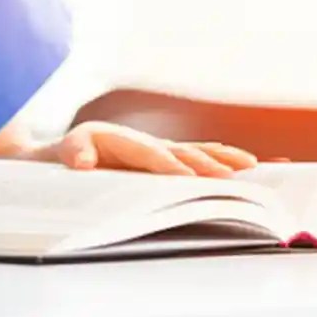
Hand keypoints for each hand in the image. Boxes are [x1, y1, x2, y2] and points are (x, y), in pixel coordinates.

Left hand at [44, 121, 258, 176]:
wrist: (67, 151)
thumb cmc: (69, 153)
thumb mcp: (65, 151)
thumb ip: (74, 153)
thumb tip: (83, 162)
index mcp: (123, 140)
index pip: (150, 154)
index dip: (169, 164)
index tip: (187, 175)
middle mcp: (147, 142)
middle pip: (180, 151)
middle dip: (204, 161)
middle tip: (228, 174)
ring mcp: (160, 150)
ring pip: (196, 152)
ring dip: (222, 158)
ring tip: (250, 164)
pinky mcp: (168, 159)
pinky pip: (199, 158)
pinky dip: (224, 159)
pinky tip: (250, 165)